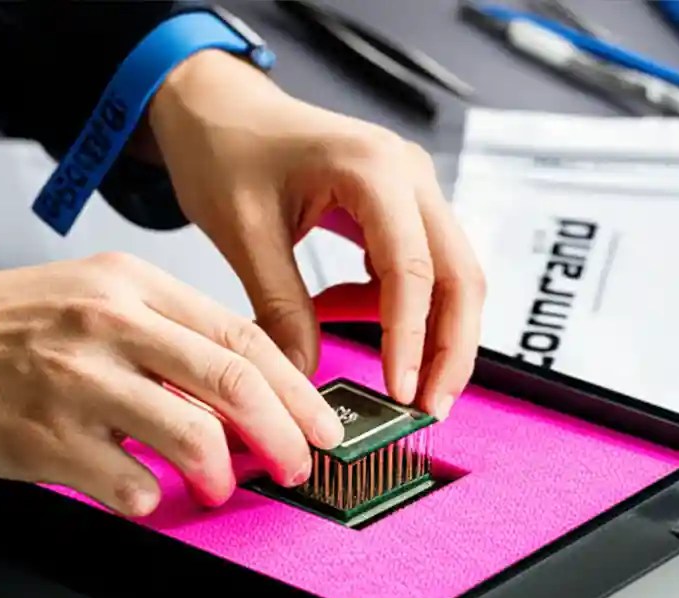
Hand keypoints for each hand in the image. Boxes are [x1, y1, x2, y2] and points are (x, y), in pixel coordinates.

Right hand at [0, 252, 344, 516]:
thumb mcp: (88, 295)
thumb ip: (162, 334)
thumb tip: (237, 393)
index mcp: (131, 285)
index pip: (242, 335)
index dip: (297, 387)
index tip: (324, 424)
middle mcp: (110, 324)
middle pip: (234, 380)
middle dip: (284, 432)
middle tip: (299, 465)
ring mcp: (77, 380)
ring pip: (192, 433)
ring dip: (223, 473)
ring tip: (220, 488)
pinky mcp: (42, 435)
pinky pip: (128, 481)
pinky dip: (152, 499)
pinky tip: (147, 496)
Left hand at [145, 51, 485, 418]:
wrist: (219, 107)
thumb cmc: (226, 149)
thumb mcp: (242, 233)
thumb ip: (279, 308)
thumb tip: (305, 379)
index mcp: (374, 169)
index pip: (413, 270)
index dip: (411, 340)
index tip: (400, 396)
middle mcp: (410, 175)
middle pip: (459, 275)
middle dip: (450, 349)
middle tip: (430, 409)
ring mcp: (414, 190)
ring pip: (451, 277)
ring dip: (432, 334)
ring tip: (395, 382)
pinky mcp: (404, 208)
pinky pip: (422, 270)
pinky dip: (398, 307)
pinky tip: (342, 313)